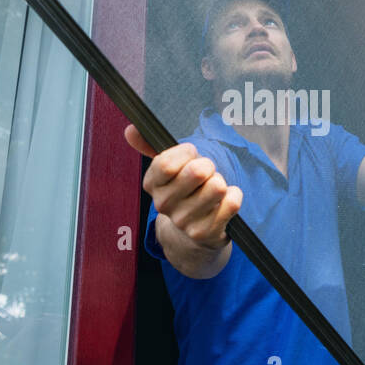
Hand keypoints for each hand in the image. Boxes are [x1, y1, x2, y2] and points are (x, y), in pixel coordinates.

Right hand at [124, 124, 242, 250]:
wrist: (188, 235)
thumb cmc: (183, 190)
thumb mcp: (166, 168)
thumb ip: (148, 145)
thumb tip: (130, 129)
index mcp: (152, 184)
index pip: (166, 163)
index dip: (187, 152)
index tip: (192, 153)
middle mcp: (164, 204)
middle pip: (196, 171)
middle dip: (208, 165)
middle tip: (206, 173)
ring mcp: (184, 221)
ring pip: (217, 186)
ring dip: (221, 182)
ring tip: (213, 189)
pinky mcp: (205, 232)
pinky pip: (231, 203)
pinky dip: (234, 196)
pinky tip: (224, 202)